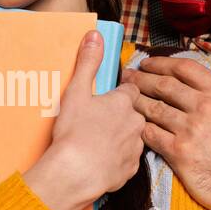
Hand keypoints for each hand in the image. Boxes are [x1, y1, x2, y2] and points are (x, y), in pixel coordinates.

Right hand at [23, 31, 145, 209]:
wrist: (75, 173)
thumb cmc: (74, 132)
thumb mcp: (77, 91)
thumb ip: (88, 63)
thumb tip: (95, 36)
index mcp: (125, 102)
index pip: (131, 90)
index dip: (119, 92)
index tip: (108, 96)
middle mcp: (136, 123)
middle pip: (134, 114)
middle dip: (120, 115)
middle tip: (99, 119)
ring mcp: (135, 148)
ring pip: (132, 137)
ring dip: (120, 137)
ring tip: (99, 141)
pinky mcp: (131, 171)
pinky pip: (126, 161)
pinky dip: (116, 159)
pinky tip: (102, 159)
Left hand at [122, 51, 210, 209]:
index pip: (183, 68)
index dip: (159, 63)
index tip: (146, 63)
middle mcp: (203, 106)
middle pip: (163, 85)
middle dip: (140, 79)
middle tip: (127, 77)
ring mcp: (189, 129)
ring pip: (153, 108)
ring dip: (136, 101)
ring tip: (124, 98)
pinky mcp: (178, 152)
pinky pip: (151, 134)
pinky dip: (140, 127)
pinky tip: (133, 124)